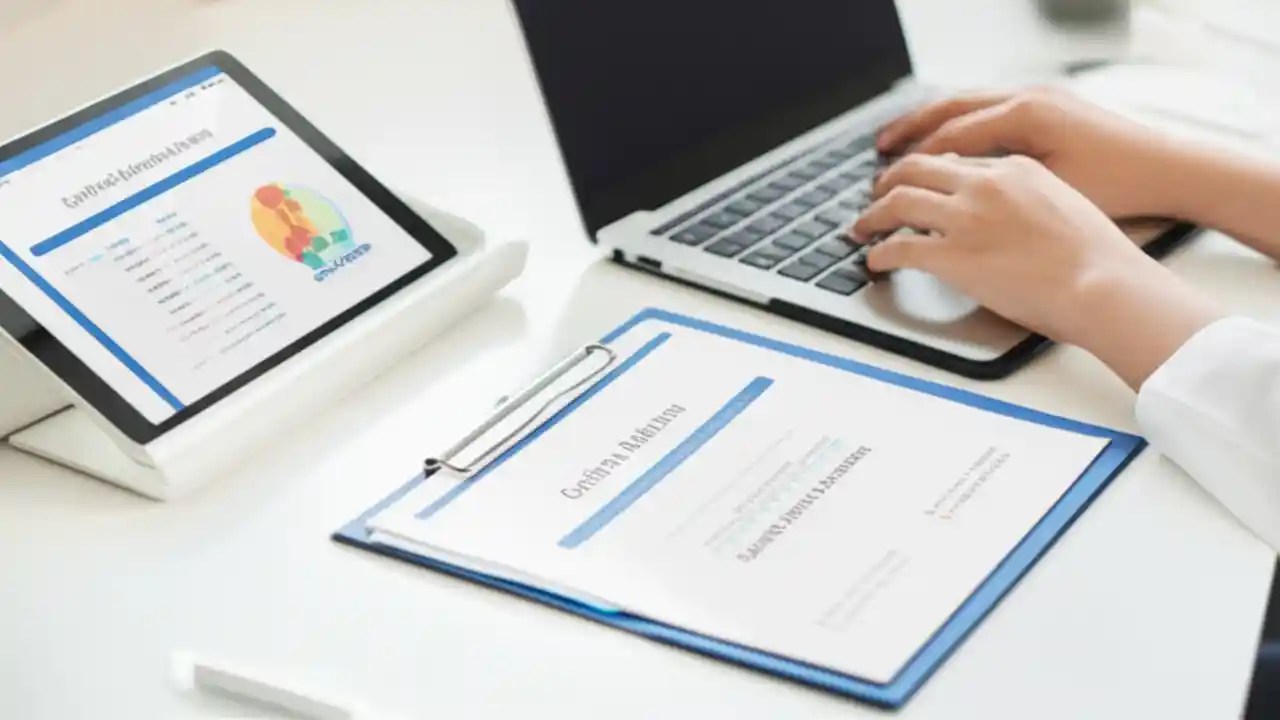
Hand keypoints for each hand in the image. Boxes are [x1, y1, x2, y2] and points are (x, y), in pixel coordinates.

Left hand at [852, 154, 1224, 387]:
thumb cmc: (1095, 256)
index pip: (955, 160)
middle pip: (917, 168)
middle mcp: (984, 185)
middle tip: (875, 195)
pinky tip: (875, 261)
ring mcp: (965, 218)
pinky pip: (899, 248)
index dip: (927, 170)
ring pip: (898, 202)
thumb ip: (1028, 198)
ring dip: (872, 215)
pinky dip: (879, 253)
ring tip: (862, 227)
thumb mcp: (1065, 204)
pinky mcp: (952, 256)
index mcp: (1014, 168)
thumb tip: (1008, 214)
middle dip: (889, 180)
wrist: (1102, 283)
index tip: (916, 181)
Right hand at [876, 88, 1184, 219]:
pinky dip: (960, 124)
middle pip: (951, 108)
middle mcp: (1028, 98)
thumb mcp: (1048, 190)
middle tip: (878, 150)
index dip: (912, 162)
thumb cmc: (1118, 185)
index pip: (950, 136)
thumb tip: (946, 195)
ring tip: (900, 140)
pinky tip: (947, 144)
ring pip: (968, 104)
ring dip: (932, 123)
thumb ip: (994, 186)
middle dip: (910, 130)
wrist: (1169, 168)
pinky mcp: (1049, 108)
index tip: (886, 184)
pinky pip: (989, 110)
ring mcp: (1039, 98)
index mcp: (1025, 115)